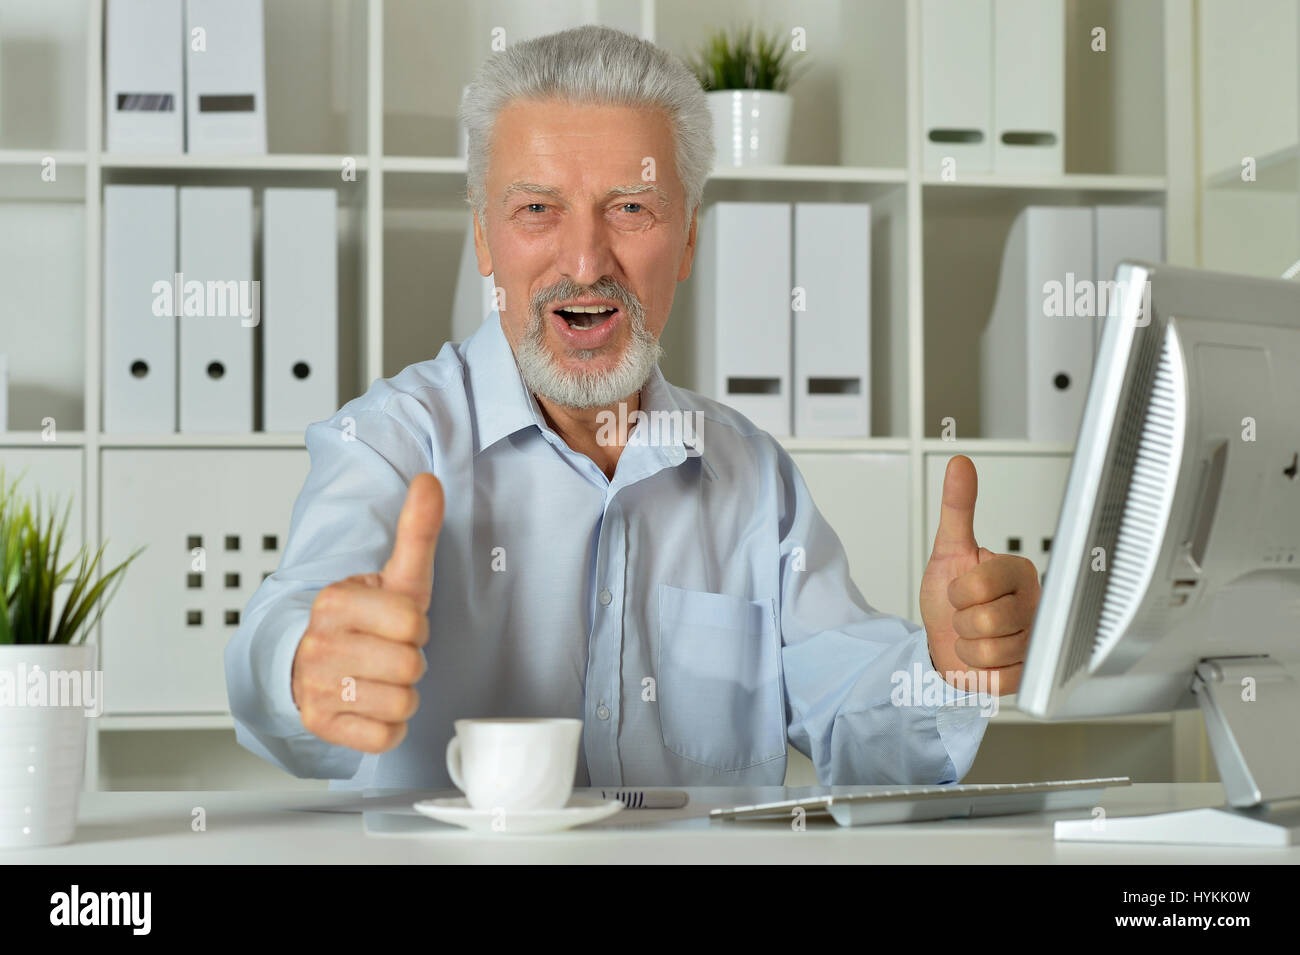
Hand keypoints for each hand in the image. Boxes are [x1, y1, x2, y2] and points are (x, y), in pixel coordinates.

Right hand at [292, 473, 443, 752]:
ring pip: (400, 703)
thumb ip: (416, 530)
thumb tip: (429, 482)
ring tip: (380, 677)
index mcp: (335, 601)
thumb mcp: (394, 575)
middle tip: (389, 652)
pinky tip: (372, 704)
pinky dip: (388, 726)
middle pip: (410, 665)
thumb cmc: (362, 619)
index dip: (416, 626)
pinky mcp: (321, 725)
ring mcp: (316, 687)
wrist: (307, 660)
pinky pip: (384, 737)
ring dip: (402, 694)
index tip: (397, 624)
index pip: (412, 622)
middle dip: (410, 662)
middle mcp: (320, 644)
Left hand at [919, 456, 1039, 695]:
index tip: (963, 589)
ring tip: (974, 635)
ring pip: (987, 649)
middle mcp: (1035, 605)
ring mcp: (1036, 641)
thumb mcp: (949, 550)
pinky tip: (985, 658)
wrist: (944, 642)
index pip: (979, 585)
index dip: (958, 592)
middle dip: (961, 620)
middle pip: (984, 620)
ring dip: (967, 646)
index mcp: (1020, 571)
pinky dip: (978, 670)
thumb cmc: (950, 597)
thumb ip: (956, 507)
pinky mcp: (1030, 673)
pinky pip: (996, 676)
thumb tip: (960, 464)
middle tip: (967, 615)